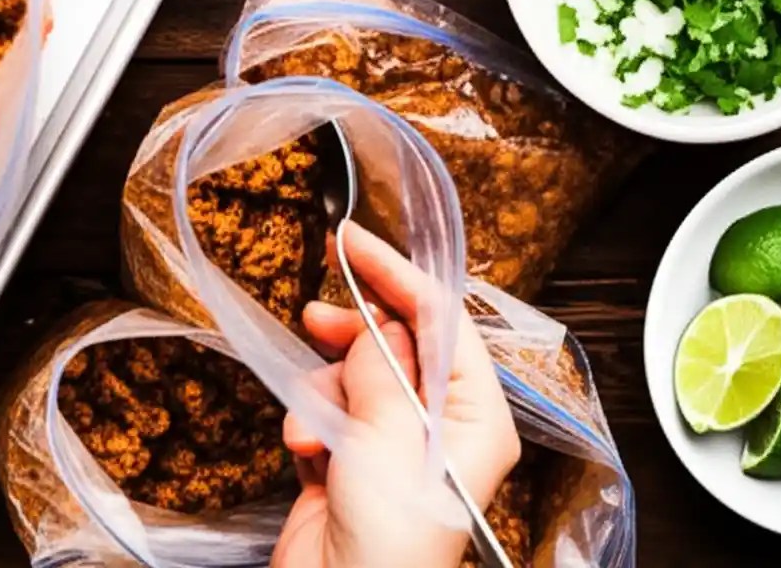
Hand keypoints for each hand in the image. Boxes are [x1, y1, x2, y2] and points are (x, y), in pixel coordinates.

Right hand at [272, 222, 520, 567]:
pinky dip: (309, 420)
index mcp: (476, 419)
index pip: (443, 324)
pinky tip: (303, 452)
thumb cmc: (387, 545)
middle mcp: (441, 427)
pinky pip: (326, 410)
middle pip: (397, 345)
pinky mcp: (349, 462)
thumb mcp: (388, 444)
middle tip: (317, 316)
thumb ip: (381, 373)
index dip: (399, 278)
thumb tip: (375, 326)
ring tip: (313, 430)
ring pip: (354, 376)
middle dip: (355, 336)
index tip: (354, 242)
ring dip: (324, 390)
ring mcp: (393, 445)